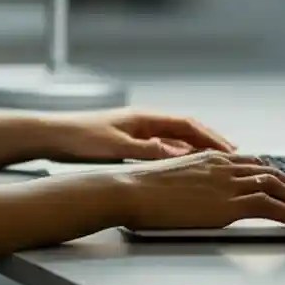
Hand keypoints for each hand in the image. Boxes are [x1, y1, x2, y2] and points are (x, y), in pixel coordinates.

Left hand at [44, 109, 236, 162]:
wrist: (52, 135)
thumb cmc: (80, 138)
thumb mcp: (116, 147)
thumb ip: (147, 151)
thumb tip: (178, 155)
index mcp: (143, 118)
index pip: (186, 124)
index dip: (210, 136)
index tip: (230, 148)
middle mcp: (142, 121)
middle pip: (184, 130)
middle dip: (209, 141)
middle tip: (232, 155)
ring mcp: (135, 130)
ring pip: (174, 139)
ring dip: (195, 148)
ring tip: (215, 162)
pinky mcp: (127, 141)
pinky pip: (161, 146)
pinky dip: (177, 154)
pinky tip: (183, 166)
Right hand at [114, 151, 284, 229]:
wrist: (128, 190)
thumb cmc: (140, 189)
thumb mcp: (173, 180)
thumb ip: (194, 183)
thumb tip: (201, 195)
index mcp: (211, 158)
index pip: (256, 164)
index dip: (280, 177)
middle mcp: (223, 165)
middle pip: (273, 173)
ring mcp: (227, 182)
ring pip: (278, 187)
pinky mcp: (227, 202)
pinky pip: (270, 205)